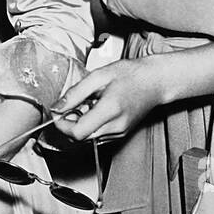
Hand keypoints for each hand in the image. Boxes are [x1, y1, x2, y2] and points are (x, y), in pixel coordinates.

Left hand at [52, 57, 166, 141]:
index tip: (58, 113)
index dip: (62, 125)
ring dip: (80, 125)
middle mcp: (116, 126)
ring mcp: (120, 133)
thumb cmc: (130, 74)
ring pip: (88, 139)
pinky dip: (90, 127)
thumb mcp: (99, 76)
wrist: (156, 82)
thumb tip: (57, 107)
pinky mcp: (121, 135)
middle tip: (73, 105)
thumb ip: (76, 93)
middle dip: (70, 125)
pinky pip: (98, 136)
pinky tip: (96, 110)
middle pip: (81, 138)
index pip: (78, 132)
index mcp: (110, 110)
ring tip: (88, 105)